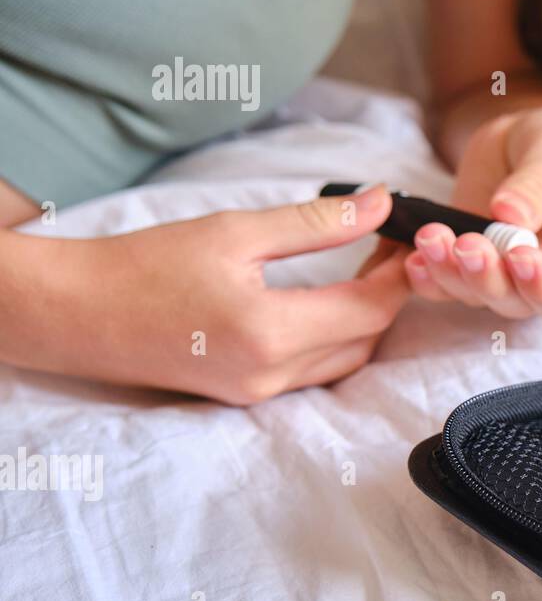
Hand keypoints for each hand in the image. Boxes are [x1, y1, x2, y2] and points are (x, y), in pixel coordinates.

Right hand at [8, 186, 409, 404]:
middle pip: (367, 339)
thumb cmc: (146, 265)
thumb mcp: (236, 231)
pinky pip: (314, 371)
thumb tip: (381, 204)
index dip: (401, 272)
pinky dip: (336, 336)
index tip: (409, 236)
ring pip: (344, 361)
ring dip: (366, 318)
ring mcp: (257, 394)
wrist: (74, 312)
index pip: (371, 309)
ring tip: (367, 266)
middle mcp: (270, 375)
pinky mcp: (243, 395)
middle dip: (390, 293)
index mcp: (270, 334)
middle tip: (391, 246)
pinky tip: (332, 299)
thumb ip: (317, 223)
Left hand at [406, 103, 541, 321]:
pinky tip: (414, 255)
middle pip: (520, 304)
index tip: (519, 253)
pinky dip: (429, 274)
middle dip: (488, 278)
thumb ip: (538, 185)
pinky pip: (449, 283)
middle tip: (466, 242)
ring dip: (451, 274)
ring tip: (432, 236)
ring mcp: (509, 272)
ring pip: (479, 296)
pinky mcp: (474, 262)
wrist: (528, 133)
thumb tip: (509, 215)